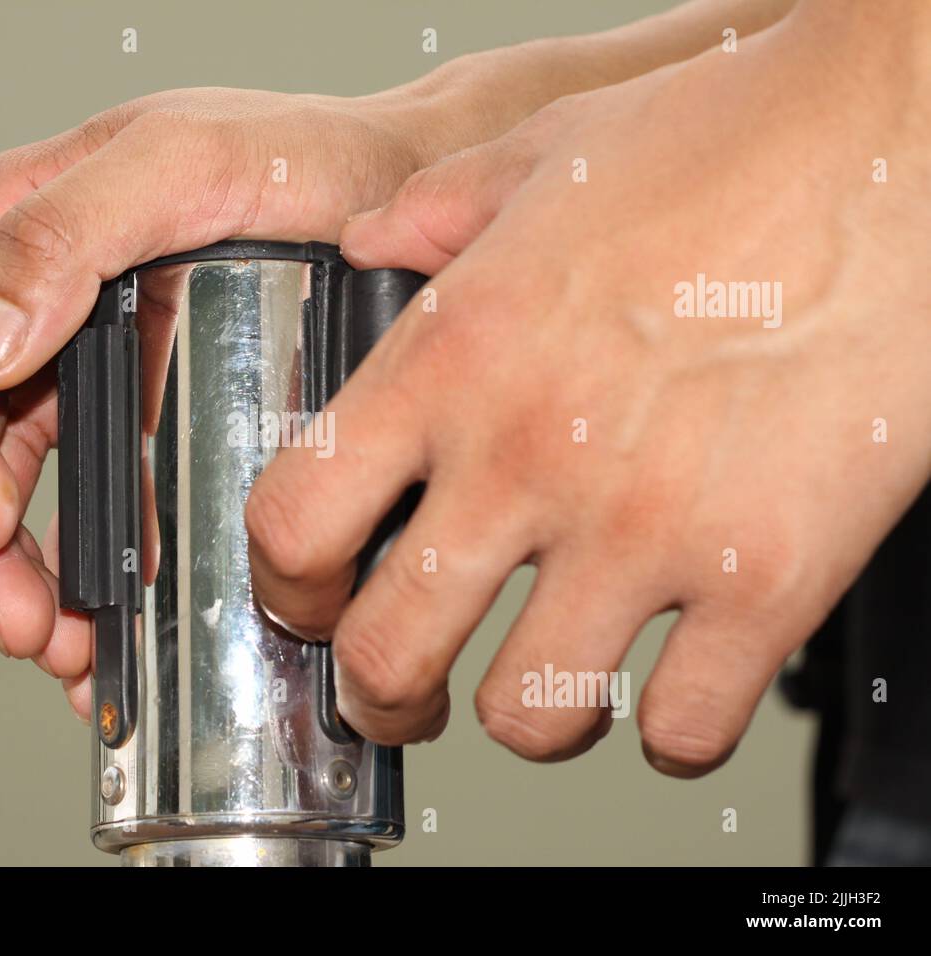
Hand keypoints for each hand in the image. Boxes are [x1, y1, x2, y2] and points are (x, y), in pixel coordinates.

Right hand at [0, 65, 595, 717]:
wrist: (399, 192)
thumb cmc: (304, 156)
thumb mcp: (184, 162)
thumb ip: (68, 231)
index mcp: (15, 228)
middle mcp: (32, 300)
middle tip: (23, 622)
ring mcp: (78, 360)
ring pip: (0, 486)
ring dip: (14, 576)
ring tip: (58, 642)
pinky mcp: (130, 409)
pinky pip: (75, 498)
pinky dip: (75, 571)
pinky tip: (97, 624)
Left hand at [246, 1, 930, 773]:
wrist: (906, 151)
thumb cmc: (737, 146)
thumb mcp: (547, 154)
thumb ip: (435, 208)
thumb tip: (373, 242)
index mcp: (455, 357)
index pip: (294, 522)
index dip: (285, 589)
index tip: (312, 602)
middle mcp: (531, 452)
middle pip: (386, 654)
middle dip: (381, 697)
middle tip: (405, 692)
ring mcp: (647, 528)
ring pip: (529, 720)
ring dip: (528, 720)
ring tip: (549, 685)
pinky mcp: (770, 578)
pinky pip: (683, 728)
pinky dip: (670, 730)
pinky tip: (675, 682)